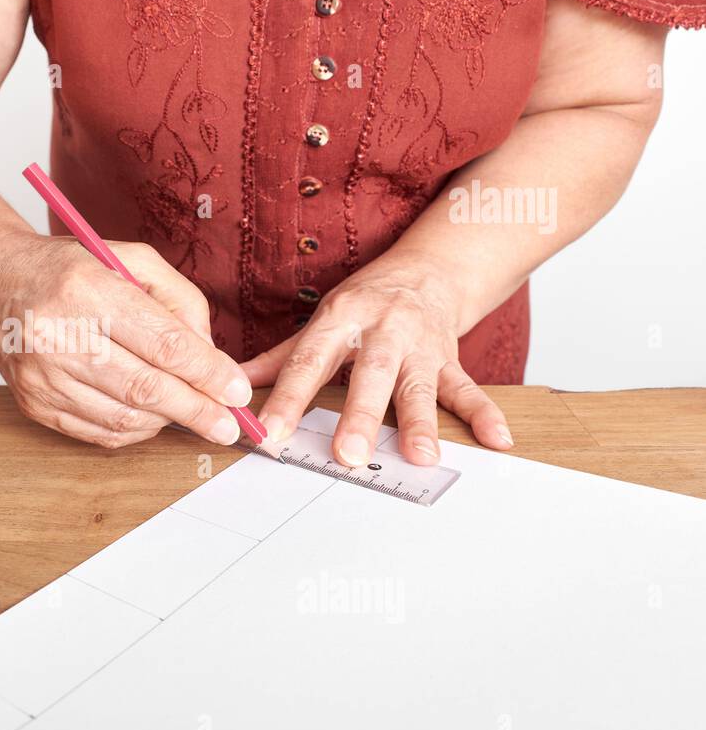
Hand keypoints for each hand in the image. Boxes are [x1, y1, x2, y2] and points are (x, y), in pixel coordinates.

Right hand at [0, 233, 253, 448]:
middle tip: (228, 425)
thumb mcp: (131, 261)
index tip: (237, 391)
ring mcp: (41, 376)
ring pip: (123, 417)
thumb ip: (180, 303)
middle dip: (196, 410)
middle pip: (145, 388)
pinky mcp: (34, 403)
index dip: (207, 373)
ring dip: (166, 421)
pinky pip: (97, 432)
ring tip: (189, 413)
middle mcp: (58, 335)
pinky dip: (134, 431)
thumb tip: (213, 360)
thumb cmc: (69, 269)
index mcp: (85, 290)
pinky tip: (151, 416)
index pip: (162, 344)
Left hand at [240, 251, 513, 466]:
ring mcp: (421, 345)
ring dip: (422, 422)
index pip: (307, 363)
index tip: (269, 434)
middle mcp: (382, 331)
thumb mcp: (318, 322)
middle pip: (369, 375)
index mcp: (339, 320)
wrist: (426, 271)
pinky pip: (469, 388)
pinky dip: (485, 414)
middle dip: (359, 415)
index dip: (287, 399)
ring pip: (420, 385)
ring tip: (422, 457)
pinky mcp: (451, 359)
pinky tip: (498, 440)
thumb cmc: (362, 305)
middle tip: (348, 455)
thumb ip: (278, 359)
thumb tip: (230, 385)